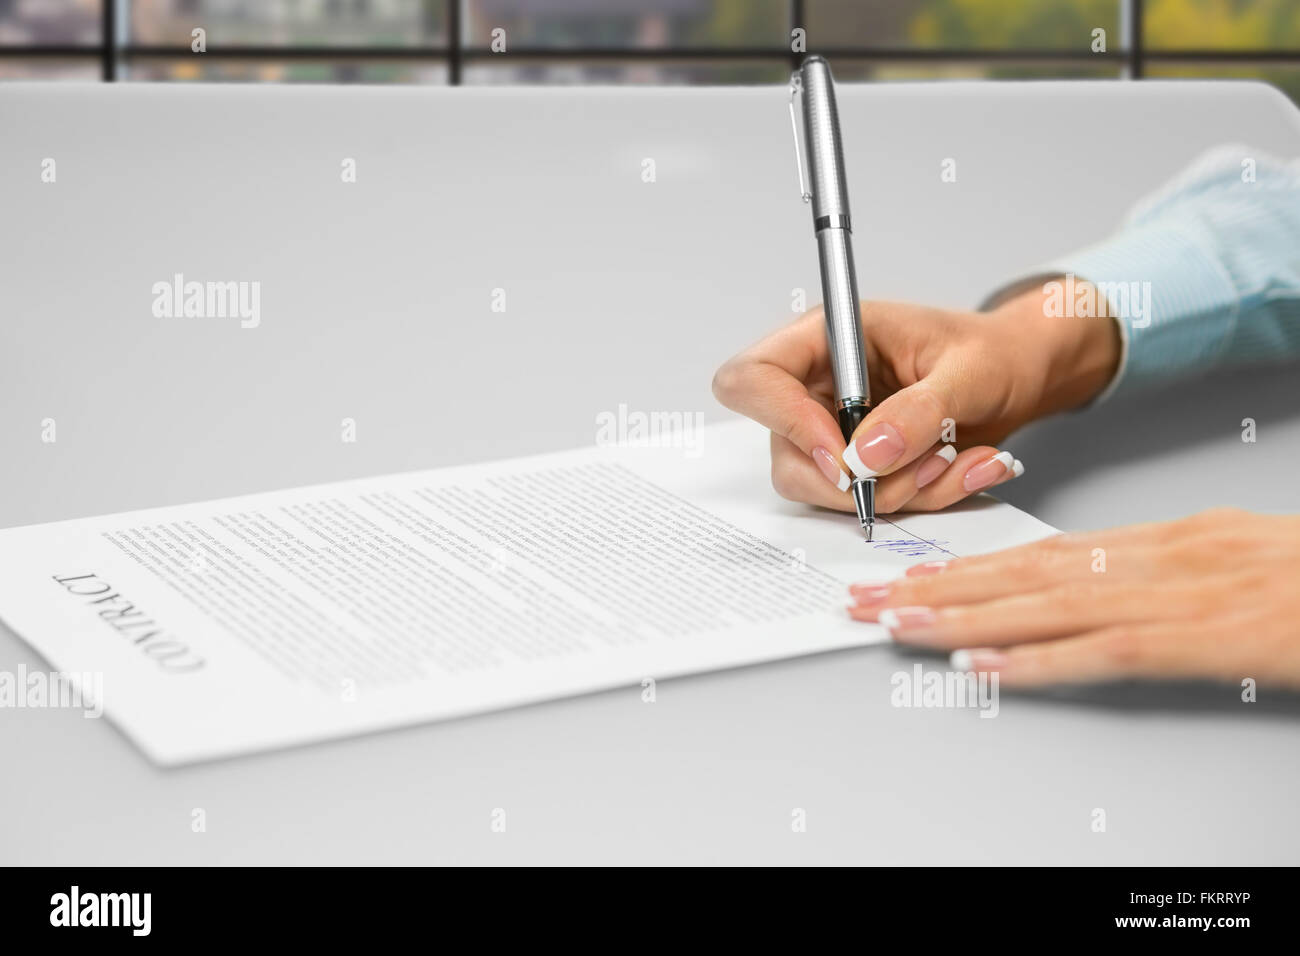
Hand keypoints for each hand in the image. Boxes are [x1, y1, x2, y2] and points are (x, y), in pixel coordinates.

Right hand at [711, 285, 1118, 512]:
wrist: (1021, 375)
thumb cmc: (993, 352)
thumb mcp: (969, 371)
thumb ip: (917, 411)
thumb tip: (865, 456)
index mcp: (828, 338)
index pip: (754, 378)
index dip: (784, 420)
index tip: (843, 455)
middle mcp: (818, 385)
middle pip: (785, 451)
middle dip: (853, 478)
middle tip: (922, 467)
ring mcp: (832, 429)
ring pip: (824, 488)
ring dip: (895, 490)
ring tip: (957, 459)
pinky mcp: (857, 464)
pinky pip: (865, 502)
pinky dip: (917, 497)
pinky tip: (962, 467)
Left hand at [848, 508, 1299, 688]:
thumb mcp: (1234, 559)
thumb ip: (1164, 571)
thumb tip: (1097, 588)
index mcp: (1165, 538)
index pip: (1043, 553)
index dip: (968, 567)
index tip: (910, 575)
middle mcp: (1159, 556)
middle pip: (1024, 573)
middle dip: (936, 588)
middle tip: (867, 598)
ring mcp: (1181, 595)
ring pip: (1045, 606)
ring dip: (961, 620)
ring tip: (896, 626)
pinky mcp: (1208, 639)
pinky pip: (1106, 653)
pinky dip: (1040, 663)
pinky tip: (986, 669)